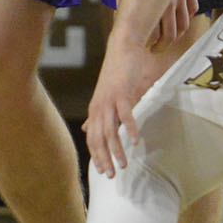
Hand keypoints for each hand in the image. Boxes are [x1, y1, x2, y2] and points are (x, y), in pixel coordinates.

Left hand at [84, 33, 172, 177]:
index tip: (103, 172)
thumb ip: (99, 113)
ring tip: (124, 165)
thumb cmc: (118, 72)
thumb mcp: (107, 96)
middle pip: (98, 139)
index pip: (92, 139)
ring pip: (110, 131)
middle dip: (104, 159)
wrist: (123, 47)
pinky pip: (125, 115)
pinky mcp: (121, 93)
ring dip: (117, 150)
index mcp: (95, 110)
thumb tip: (87, 127)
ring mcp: (109, 101)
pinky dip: (130, 129)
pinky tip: (135, 141)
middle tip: (111, 176)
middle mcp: (99, 107)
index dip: (96, 155)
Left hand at [114, 0, 198, 45]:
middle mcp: (171, 0)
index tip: (146, 47)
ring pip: (185, 24)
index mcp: (154, 2)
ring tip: (167, 39)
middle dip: (163, 45)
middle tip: (155, 49)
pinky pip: (193, 8)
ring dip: (176, 36)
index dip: (152, 43)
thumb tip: (125, 25)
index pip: (157, 33)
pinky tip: (178, 20)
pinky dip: (187, 17)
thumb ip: (126, 6)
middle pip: (172, 33)